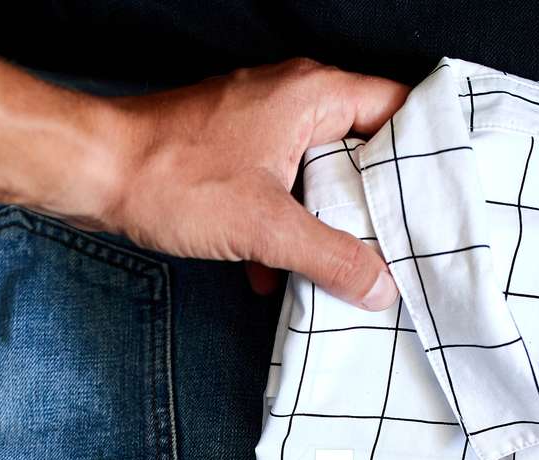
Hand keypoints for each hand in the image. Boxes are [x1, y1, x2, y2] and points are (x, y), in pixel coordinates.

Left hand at [83, 60, 407, 310]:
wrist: (93, 172)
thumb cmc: (171, 179)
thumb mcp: (265, 227)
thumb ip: (330, 256)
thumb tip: (379, 285)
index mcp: (314, 95)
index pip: (399, 111)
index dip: (426, 155)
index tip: (445, 199)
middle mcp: (292, 99)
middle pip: (361, 148)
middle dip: (374, 203)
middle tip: (400, 246)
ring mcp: (258, 123)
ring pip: (315, 174)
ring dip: (322, 222)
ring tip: (342, 269)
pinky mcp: (230, 150)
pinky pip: (276, 186)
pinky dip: (278, 226)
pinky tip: (269, 274)